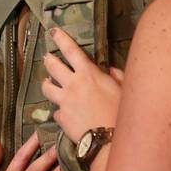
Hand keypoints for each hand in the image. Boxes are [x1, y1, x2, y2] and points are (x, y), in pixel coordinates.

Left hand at [40, 27, 123, 142]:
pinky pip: (56, 111)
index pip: (71, 50)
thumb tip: (110, 70)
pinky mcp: (61, 117)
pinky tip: (66, 114)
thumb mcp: (124, 89)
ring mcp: (64, 101)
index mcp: (89, 74)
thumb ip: (116, 76)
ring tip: (49, 83)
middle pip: (53, 66)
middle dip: (48, 59)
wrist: (109, 139)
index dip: (61, 38)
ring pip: (46, 88)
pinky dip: (60, 111)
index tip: (53, 31)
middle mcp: (72, 85)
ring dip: (47, 84)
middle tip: (47, 57)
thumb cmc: (121, 113)